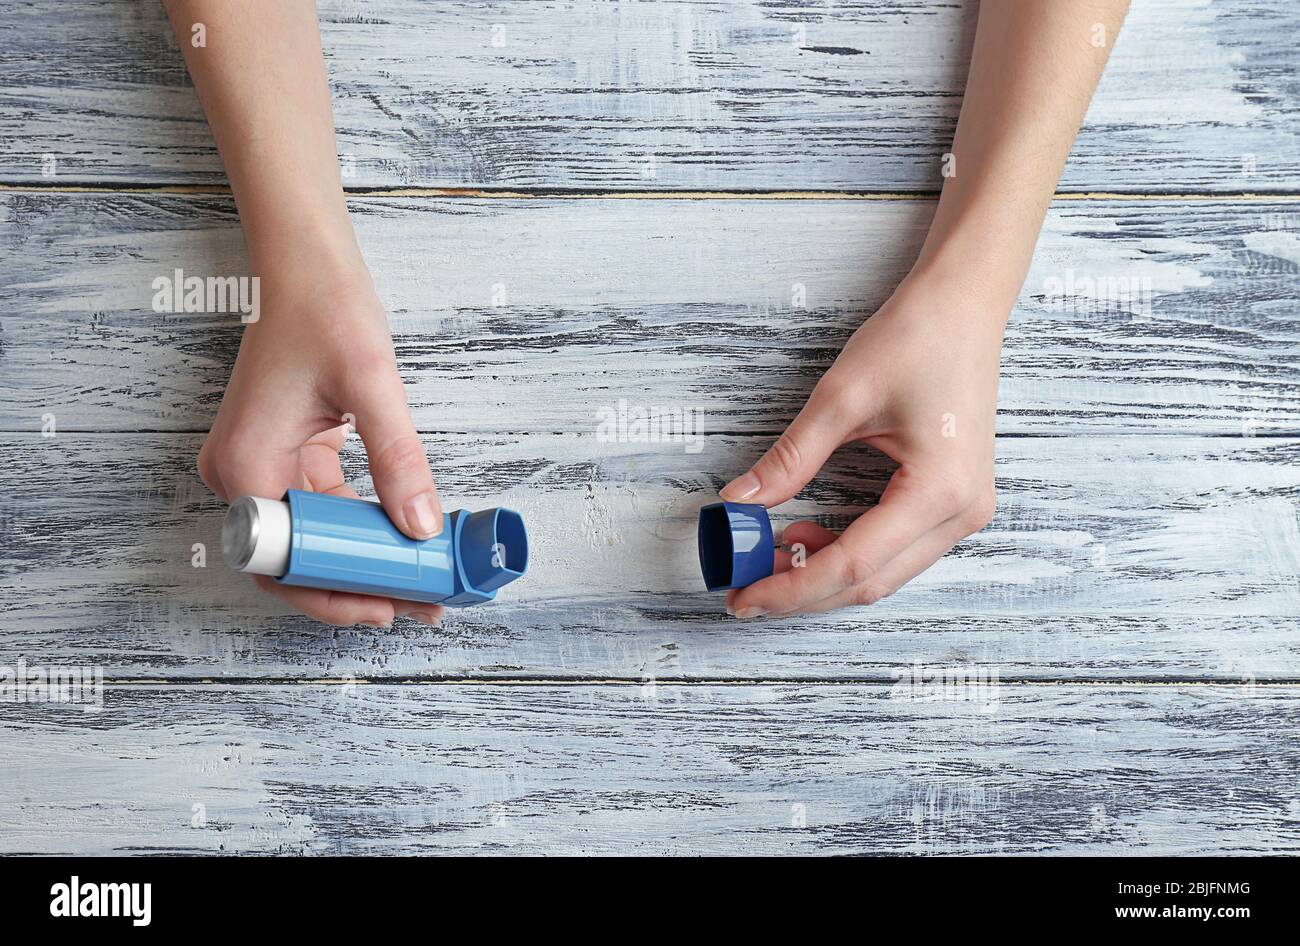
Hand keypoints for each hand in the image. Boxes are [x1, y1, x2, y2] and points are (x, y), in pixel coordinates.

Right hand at [198, 260, 444, 627]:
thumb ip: (398, 459)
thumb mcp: (372, 385)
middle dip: (357, 585)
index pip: (280, 565)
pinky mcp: (283, 458)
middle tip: (420, 603)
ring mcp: (260, 468)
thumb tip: (422, 527)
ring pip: (312, 539)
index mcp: (246, 465)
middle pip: (295, 559)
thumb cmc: (325, 309)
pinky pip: (321, 510)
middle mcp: (242, 475)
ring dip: (364, 559)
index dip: (332, 597)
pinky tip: (401, 539)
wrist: (307, 266)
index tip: (385, 609)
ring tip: (422, 580)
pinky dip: (360, 527)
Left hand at [721, 273, 1004, 617]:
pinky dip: (850, 552)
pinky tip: (808, 536)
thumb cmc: (917, 336)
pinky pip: (897, 548)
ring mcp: (965, 509)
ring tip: (770, 557)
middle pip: (870, 582)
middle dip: (804, 590)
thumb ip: (790, 459)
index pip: (852, 564)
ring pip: (884, 572)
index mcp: (939, 491)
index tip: (744, 596)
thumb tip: (740, 501)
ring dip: (826, 573)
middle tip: (745, 587)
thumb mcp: (840, 397)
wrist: (964, 302)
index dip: (792, 588)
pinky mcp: (955, 499)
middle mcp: (961, 512)